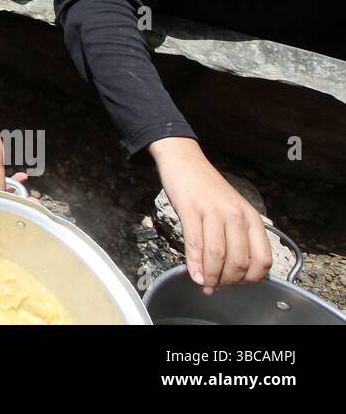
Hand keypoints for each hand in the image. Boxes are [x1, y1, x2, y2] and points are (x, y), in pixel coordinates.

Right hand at [151, 138, 272, 292]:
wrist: (184, 161)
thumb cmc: (207, 189)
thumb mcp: (232, 210)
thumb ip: (236, 237)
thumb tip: (232, 271)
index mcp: (251, 218)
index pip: (262, 259)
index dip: (251, 279)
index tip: (238, 284)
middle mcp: (236, 215)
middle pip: (239, 261)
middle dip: (228, 281)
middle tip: (218, 287)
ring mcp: (213, 212)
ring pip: (218, 256)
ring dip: (211, 276)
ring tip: (205, 284)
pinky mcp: (191, 210)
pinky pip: (195, 244)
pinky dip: (195, 265)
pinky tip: (194, 275)